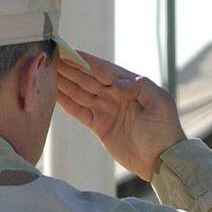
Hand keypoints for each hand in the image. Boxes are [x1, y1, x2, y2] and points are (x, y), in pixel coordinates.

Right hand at [55, 50, 185, 179]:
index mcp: (130, 85)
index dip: (85, 60)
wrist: (161, 161)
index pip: (103, 70)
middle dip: (69, 68)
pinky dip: (66, 103)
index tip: (67, 50)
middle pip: (87, 78)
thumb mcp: (160, 104)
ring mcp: (106, 110)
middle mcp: (115, 94)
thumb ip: (142, 87)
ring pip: (80, 92)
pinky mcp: (99, 126)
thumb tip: (118, 83)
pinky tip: (53, 93)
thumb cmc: (165, 130)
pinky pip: (79, 111)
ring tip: (46, 71)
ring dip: (64, 82)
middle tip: (49, 56)